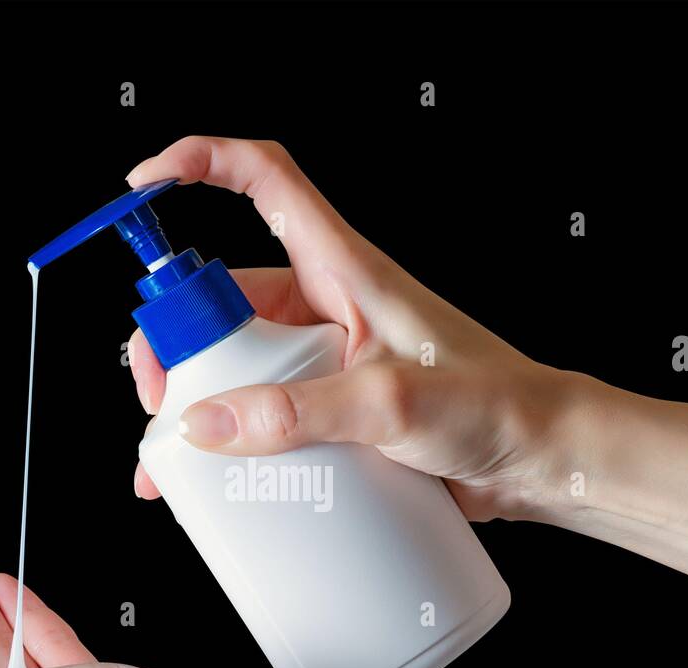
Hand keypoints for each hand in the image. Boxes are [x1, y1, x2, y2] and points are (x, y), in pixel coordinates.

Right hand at [125, 136, 582, 521]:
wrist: (545, 460)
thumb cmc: (498, 405)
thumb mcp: (392, 403)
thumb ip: (299, 412)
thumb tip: (206, 422)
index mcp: (346, 271)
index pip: (265, 182)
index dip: (200, 164)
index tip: (142, 183)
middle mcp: (332, 307)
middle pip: (227, 298)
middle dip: (178, 341)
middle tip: (162, 402)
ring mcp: (332, 361)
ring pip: (241, 363)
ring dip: (203, 402)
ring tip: (179, 460)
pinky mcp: (339, 411)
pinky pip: (271, 412)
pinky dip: (241, 441)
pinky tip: (230, 484)